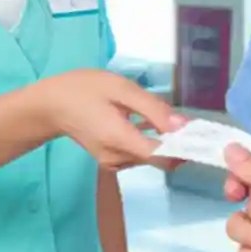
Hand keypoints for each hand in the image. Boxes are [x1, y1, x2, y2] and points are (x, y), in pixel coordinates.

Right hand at [42, 69, 186, 169]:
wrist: (50, 105)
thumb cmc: (84, 89)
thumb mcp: (120, 89)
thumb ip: (153, 108)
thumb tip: (183, 125)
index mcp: (120, 139)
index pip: (163, 156)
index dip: (185, 148)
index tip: (201, 133)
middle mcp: (118, 159)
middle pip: (160, 158)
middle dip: (178, 142)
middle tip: (188, 119)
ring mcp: (113, 163)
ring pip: (151, 157)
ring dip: (165, 141)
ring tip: (169, 117)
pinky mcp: (111, 161)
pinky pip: (140, 155)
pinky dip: (151, 142)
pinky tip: (151, 123)